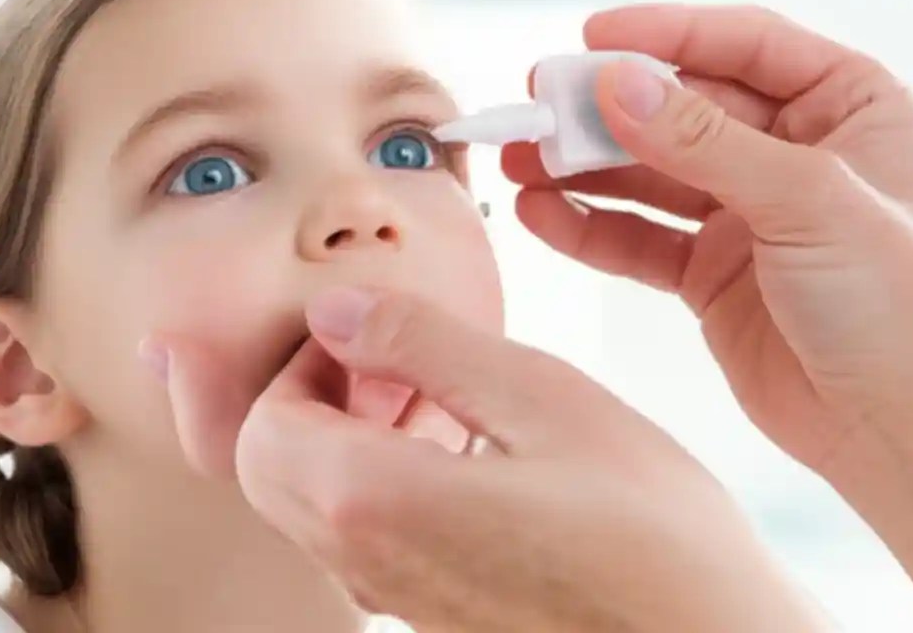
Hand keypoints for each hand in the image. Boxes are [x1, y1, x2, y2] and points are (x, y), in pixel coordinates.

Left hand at [168, 288, 830, 631]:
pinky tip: (458, 452)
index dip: (302, 360)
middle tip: (389, 359)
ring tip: (431, 397)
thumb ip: (424, 344)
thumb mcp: (545, 399)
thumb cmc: (650, 531)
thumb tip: (337, 309)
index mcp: (376, 502)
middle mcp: (366, 564)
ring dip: (338, 438)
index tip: (370, 332)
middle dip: (307, 397)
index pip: (262, 423)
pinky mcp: (430, 615)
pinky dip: (372, 481)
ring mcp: (396, 600)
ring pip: (306, 505)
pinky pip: (358, 539)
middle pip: (266, 468)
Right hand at [504, 3, 912, 471]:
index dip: (668, 35)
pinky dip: (593, 227)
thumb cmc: (903, 308)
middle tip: (542, 101)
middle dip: (612, 108)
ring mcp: (752, 217)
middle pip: (687, 109)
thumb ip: (705, 143)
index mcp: (853, 107)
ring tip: (523, 159)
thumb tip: (616, 85)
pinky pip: (642, 238)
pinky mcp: (715, 277)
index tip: (594, 37)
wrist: (907, 434)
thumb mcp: (808, 201)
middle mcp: (799, 154)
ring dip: (589, 167)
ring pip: (654, 174)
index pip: (747, 47)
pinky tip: (544, 214)